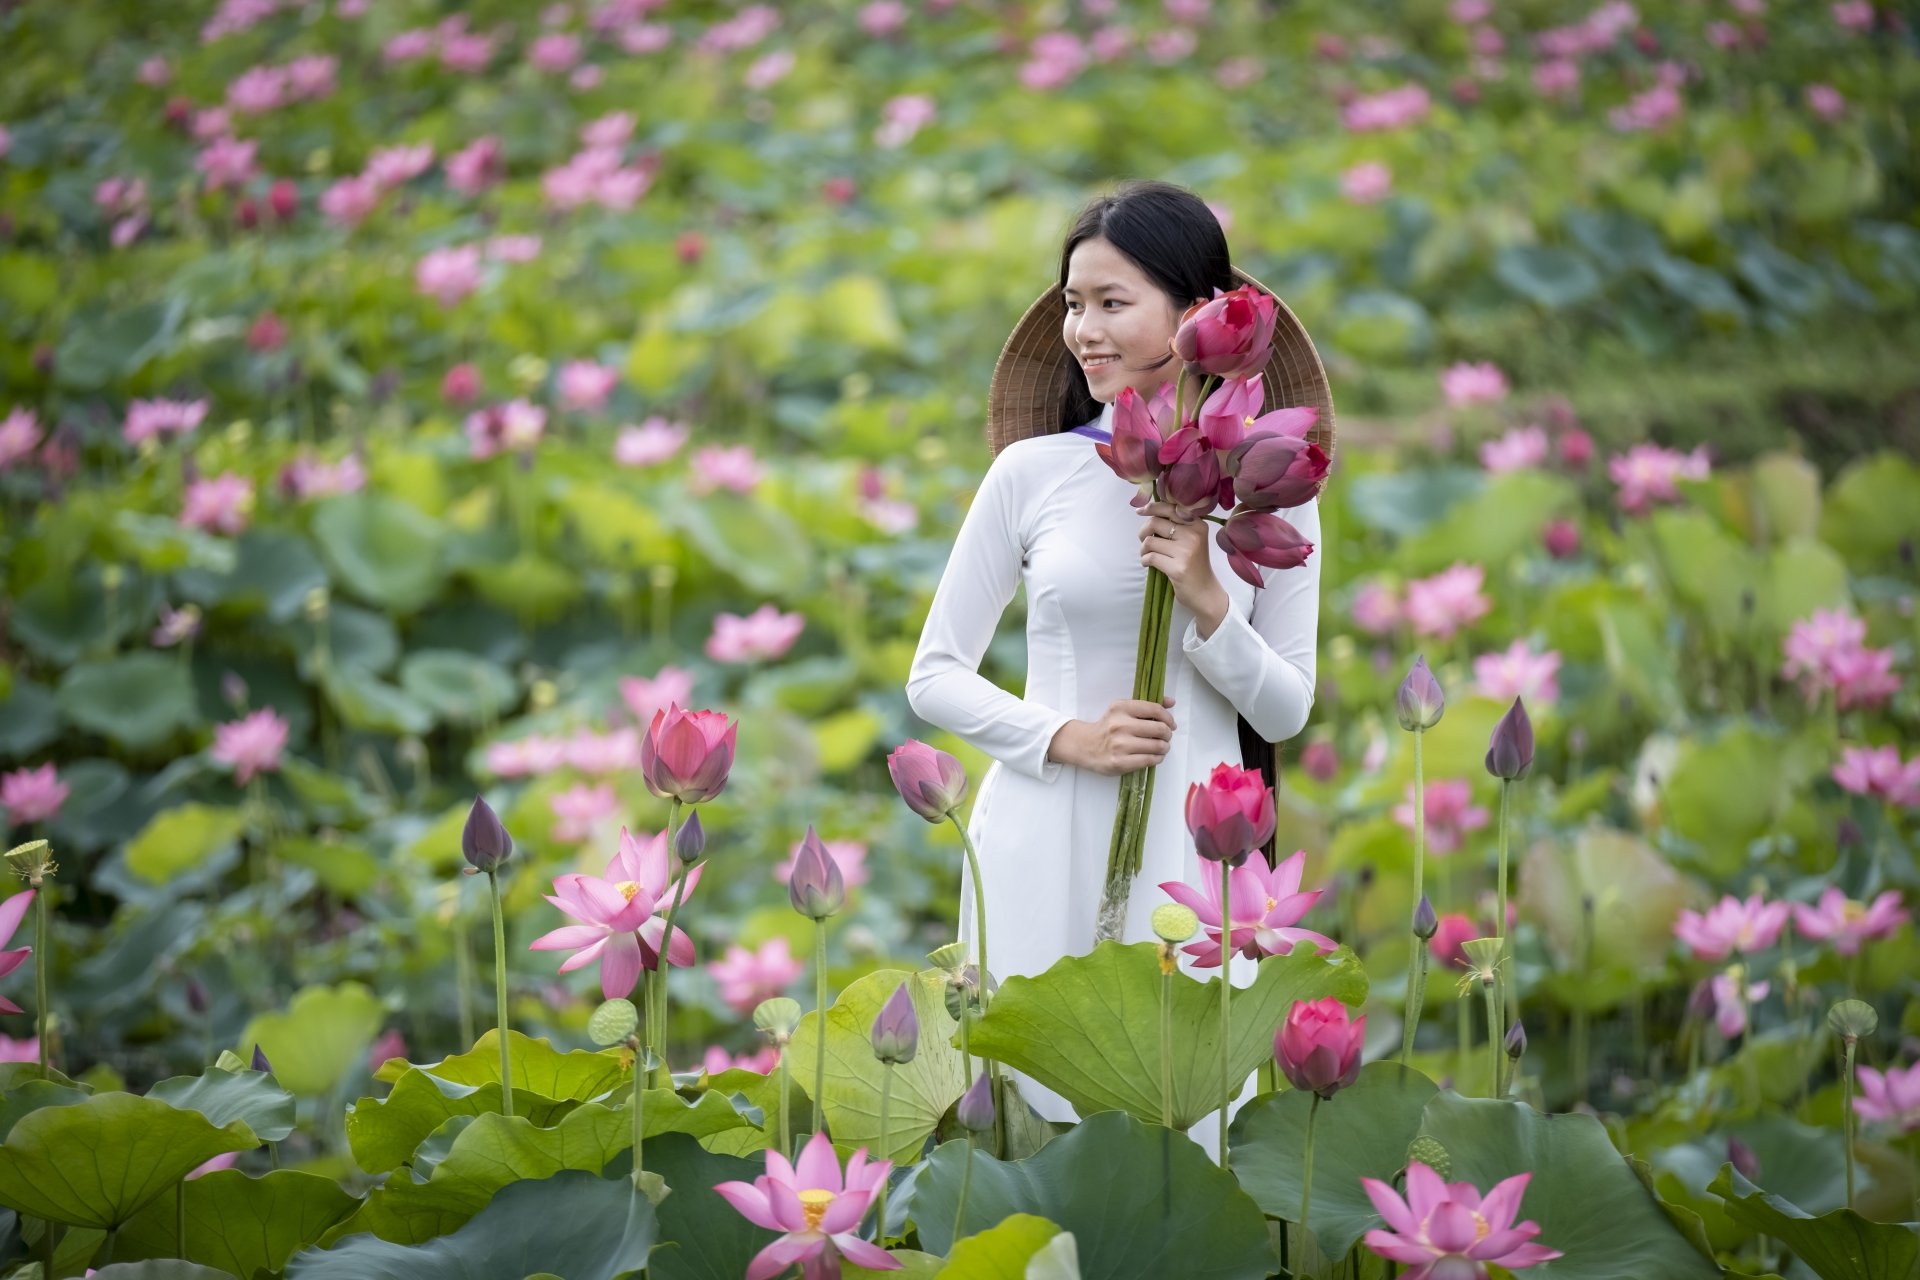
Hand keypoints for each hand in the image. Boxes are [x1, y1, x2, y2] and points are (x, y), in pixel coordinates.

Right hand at [1052, 696, 1177, 775]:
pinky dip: (1157, 758)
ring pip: (1157, 746)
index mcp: (1121, 708)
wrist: (1085, 745)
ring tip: (1162, 747)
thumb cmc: (1108, 727)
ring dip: (1164, 747)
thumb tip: (1171, 702)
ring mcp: (1119, 745)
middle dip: (1168, 734)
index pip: (1154, 709)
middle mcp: (1120, 725)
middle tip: (1166, 737)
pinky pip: (1149, 760)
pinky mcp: (1120, 762)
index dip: (1168, 718)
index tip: (1171, 724)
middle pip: (1159, 729)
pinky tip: (1155, 756)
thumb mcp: (1122, 710)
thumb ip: (1146, 706)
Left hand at [1138, 500, 1227, 623]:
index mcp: (1198, 525)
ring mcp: (1186, 552)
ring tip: (1148, 555)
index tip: (1140, 511)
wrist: (1205, 592)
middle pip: (1155, 522)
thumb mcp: (1191, 540)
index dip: (1152, 507)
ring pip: (1149, 541)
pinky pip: (1150, 557)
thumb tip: (1148, 512)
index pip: (1170, 508)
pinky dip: (1144, 560)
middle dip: (1143, 531)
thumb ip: (1176, 526)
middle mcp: (1194, 535)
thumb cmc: (1194, 565)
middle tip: (1144, 541)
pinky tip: (1149, 564)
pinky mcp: (1178, 568)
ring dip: (1143, 549)